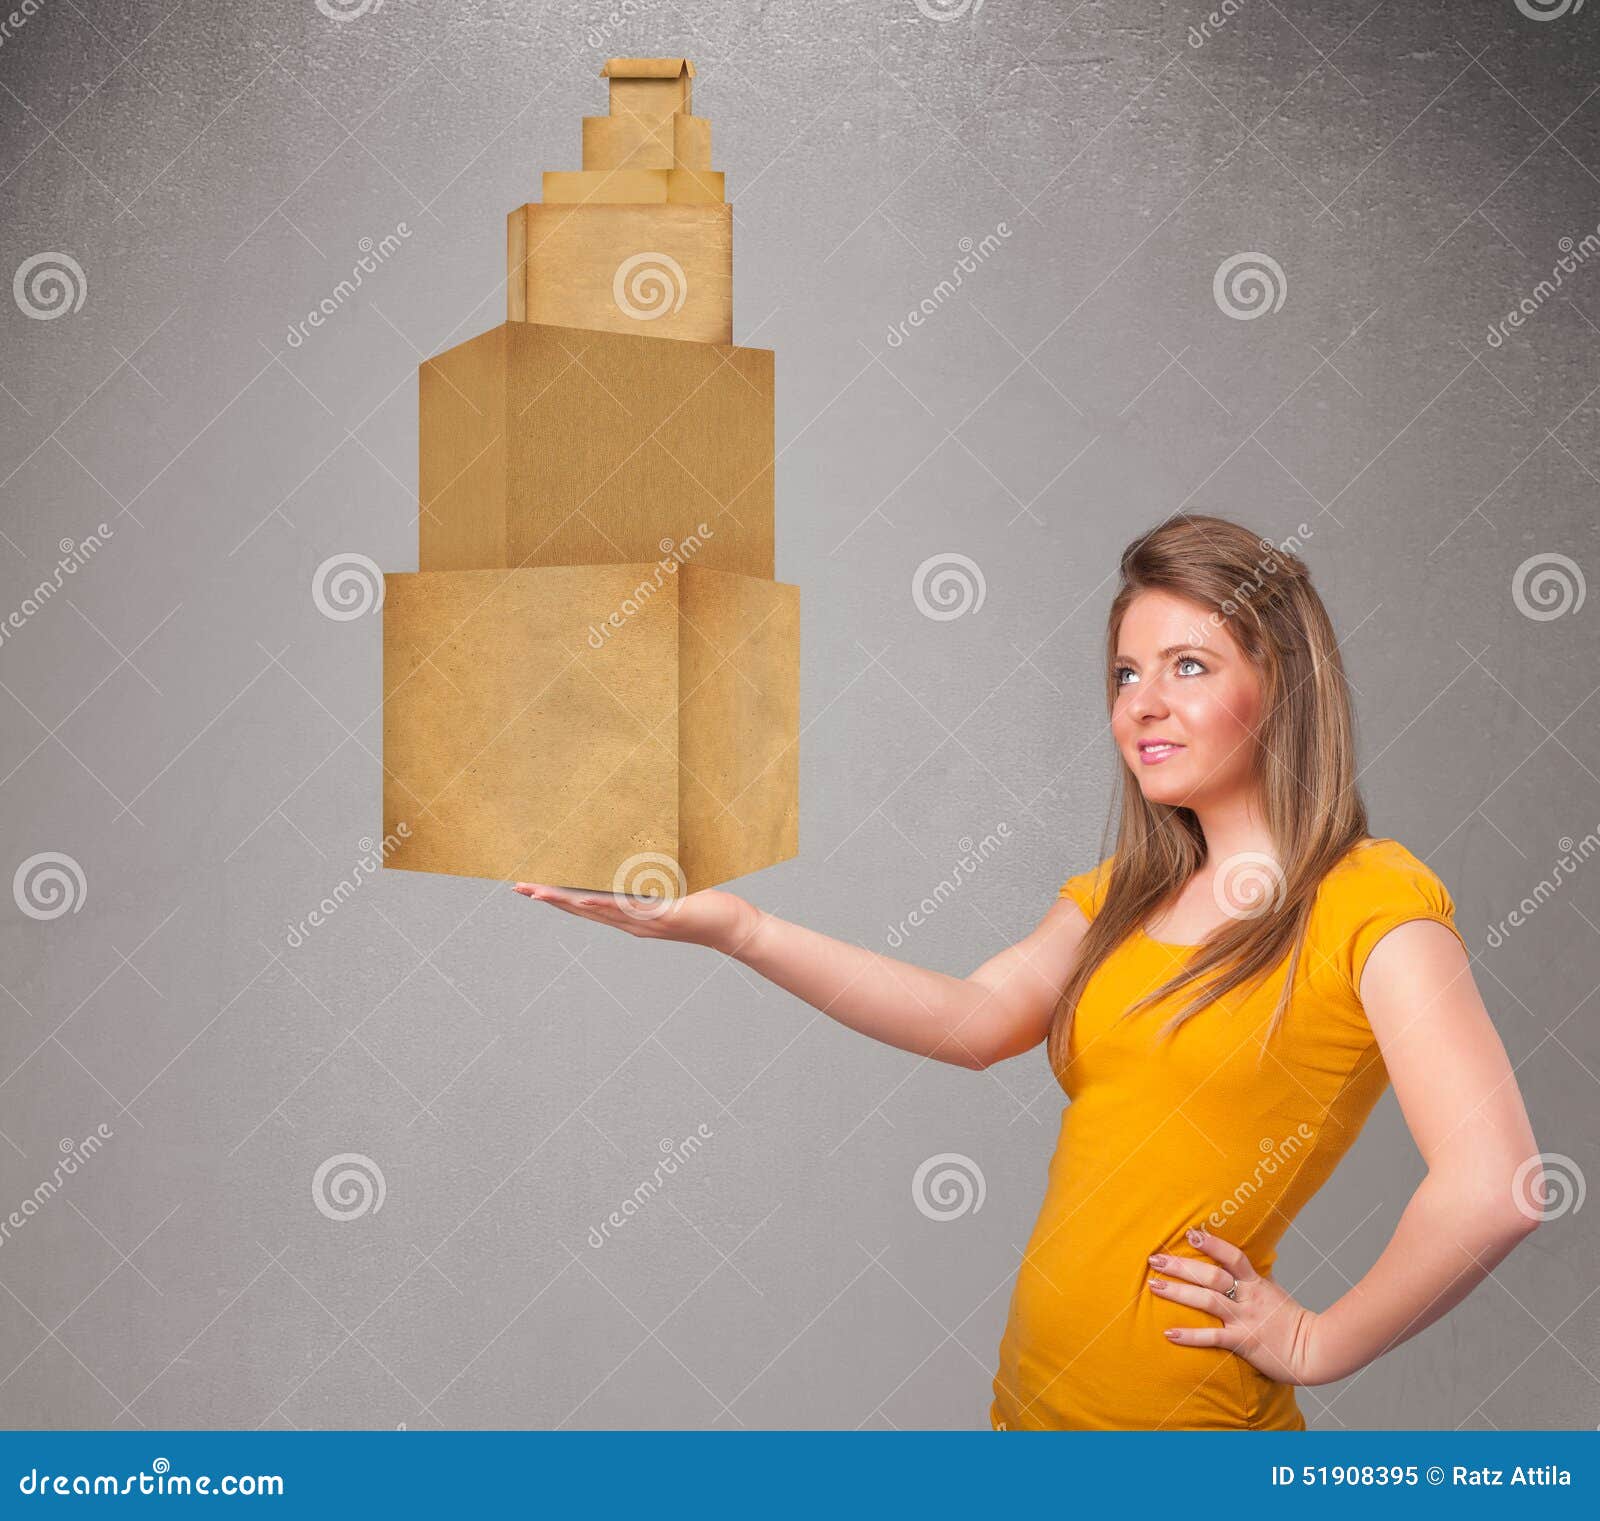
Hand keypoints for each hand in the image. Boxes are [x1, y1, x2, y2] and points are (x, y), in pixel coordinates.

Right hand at [511, 881, 761, 955]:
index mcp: (629, 915)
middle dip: (550, 898)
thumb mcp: (670, 883)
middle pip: (581, 910)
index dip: (557, 897)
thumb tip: (635, 843)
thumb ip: (650, 871)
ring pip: (597, 910)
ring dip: (566, 901)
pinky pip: (628, 910)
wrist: (732, 926)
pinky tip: (584, 897)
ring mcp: (644, 923)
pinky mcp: (662, 917)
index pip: (586, 905)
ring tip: (539, 892)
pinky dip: (604, 904)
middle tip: (519, 888)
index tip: (531, 887)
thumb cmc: (705, 903)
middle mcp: (631, 923)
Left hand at [1147, 1225, 1323, 1386]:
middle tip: (1154, 1259)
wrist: (1314, 1350)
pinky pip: (1213, 1338)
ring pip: (1207, 1301)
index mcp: (1256, 1283)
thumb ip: (1251, 1280)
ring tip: (1154, 1286)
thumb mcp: (1272, 1292)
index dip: (1212, 1244)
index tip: (1190, 1234)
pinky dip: (1190, 1336)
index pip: (1233, 1256)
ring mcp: (1245, 1319)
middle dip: (1181, 1266)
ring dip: (1179, 1292)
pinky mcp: (1243, 1342)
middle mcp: (1249, 1297)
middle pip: (1211, 1276)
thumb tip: (1231, 1264)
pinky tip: (1169, 1334)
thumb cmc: (1291, 1321)